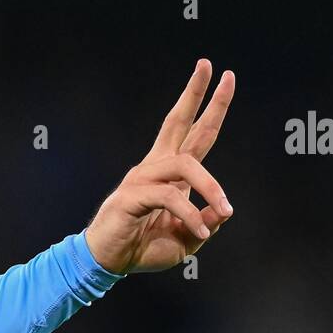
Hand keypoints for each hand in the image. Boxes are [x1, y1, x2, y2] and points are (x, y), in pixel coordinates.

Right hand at [85, 59, 235, 274]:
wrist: (108, 262)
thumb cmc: (143, 247)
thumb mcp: (187, 239)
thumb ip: (205, 222)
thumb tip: (222, 210)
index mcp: (169, 174)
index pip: (193, 132)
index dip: (210, 106)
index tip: (224, 77)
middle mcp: (155, 168)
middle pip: (179, 122)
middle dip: (199, 95)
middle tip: (218, 70)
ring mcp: (142, 178)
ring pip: (186, 166)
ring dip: (211, 187)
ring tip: (224, 209)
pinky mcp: (132, 195)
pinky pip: (170, 197)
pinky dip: (190, 214)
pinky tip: (199, 233)